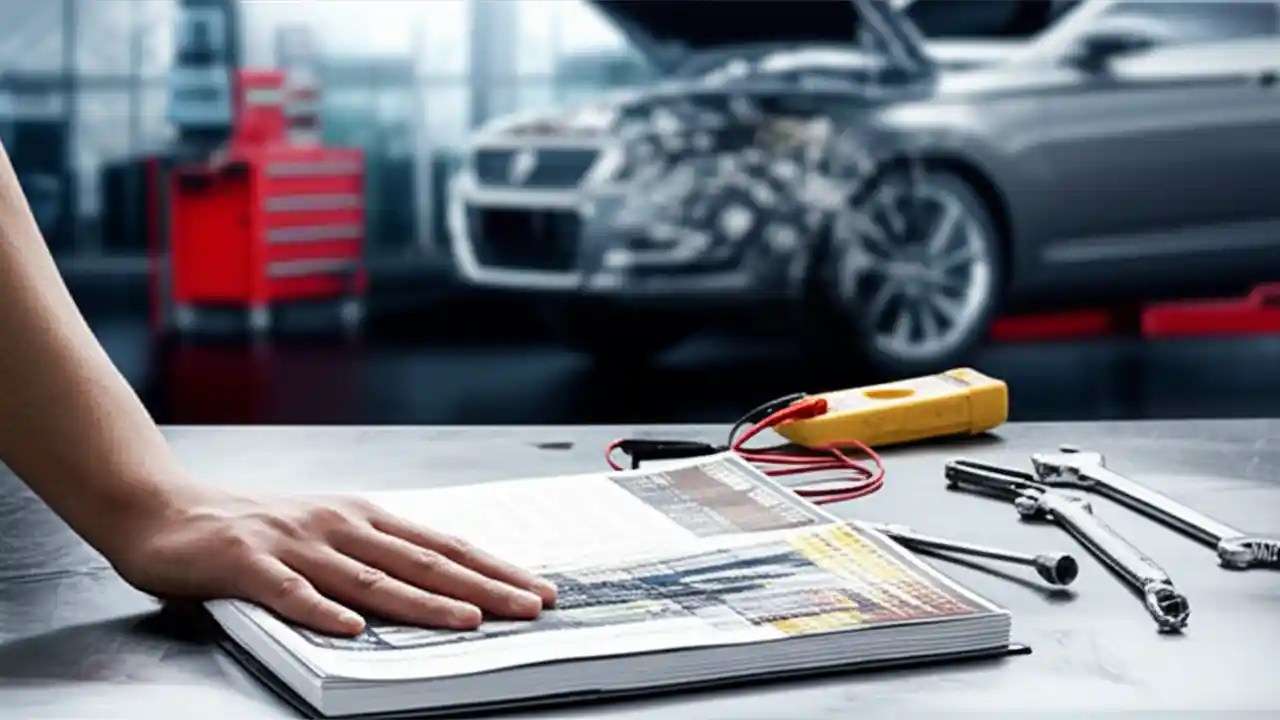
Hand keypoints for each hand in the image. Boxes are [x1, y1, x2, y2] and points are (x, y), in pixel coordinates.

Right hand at [109, 488, 557, 636]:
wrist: (166, 511)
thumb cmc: (256, 528)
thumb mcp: (328, 531)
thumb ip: (376, 555)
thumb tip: (442, 585)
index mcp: (363, 518)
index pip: (442, 547)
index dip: (493, 568)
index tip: (536, 588)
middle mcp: (339, 525)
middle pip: (422, 562)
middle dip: (483, 587)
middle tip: (529, 607)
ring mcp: (294, 543)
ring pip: (369, 578)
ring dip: (421, 602)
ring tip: (466, 621)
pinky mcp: (246, 564)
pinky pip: (289, 593)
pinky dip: (321, 610)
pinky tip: (350, 628)